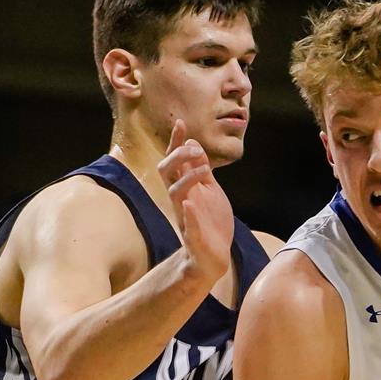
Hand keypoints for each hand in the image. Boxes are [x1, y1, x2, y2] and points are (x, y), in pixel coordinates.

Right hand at [158, 119, 234, 287]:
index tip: (180, 123)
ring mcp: (185, 217)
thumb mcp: (209, 190)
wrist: (214, 256)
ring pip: (175, 194)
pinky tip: (190, 203)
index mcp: (185, 188)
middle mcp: (181, 200)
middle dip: (178, 156)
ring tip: (204, 169)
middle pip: (166, 172)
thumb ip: (201, 169)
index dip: (176, 142)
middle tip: (196, 149)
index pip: (174, 161)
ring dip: (188, 178)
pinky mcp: (193, 237)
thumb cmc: (210, 222)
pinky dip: (189, 214)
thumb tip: (192, 144)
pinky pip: (188, 224)